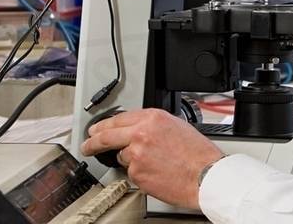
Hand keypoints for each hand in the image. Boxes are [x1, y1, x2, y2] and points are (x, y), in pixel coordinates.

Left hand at [82, 108, 222, 209]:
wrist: (205, 175)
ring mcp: (136, 154)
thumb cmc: (197, 153)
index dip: (103, 126)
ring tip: (153, 164)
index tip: (96, 130)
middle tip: (86, 146)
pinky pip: (131, 173)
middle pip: (106, 136)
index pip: (118, 119)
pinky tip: (156, 173)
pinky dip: (140, 174)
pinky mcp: (136, 173)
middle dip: (92, 142)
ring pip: (122, 157)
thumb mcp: (176, 126)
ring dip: (130, 160)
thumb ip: (153, 126)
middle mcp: (141, 133)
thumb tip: (137, 130)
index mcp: (152, 118)